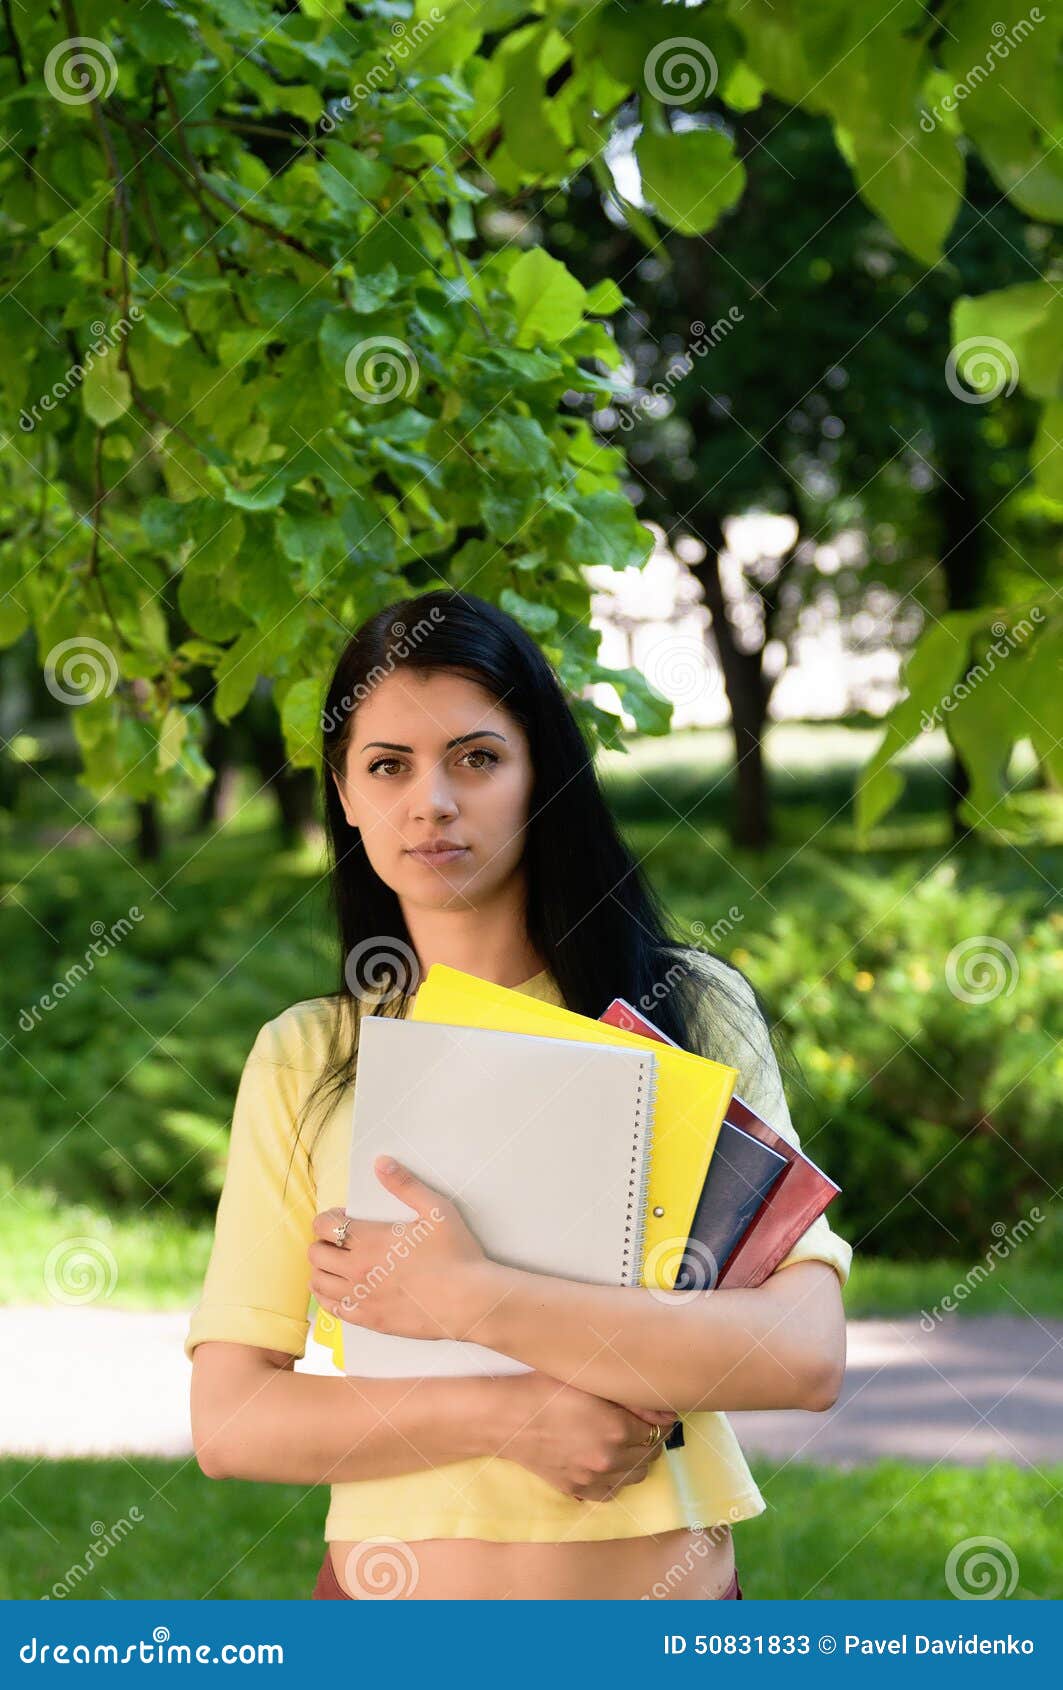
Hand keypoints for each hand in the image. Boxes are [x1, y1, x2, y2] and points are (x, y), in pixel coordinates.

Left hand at [307, 1156, 492, 1341]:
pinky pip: (332, 1310)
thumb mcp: (435, 1210)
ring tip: (337, 1264)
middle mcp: (357, 1269)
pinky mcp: (369, 1320)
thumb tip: (381, 1162)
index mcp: (369, 1240)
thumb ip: (405, 1184)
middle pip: (316, 1254)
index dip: (328, 1218)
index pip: (324, 1225)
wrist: (469, 1301)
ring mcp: (361, 1298)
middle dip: (322, 1242)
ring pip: (319, 1283)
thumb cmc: (456, 1254)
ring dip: (322, 1270)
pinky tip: (339, 1290)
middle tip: (339, 1241)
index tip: (342, 1218)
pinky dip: (328, 1297)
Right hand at [494, 1372, 678, 1501]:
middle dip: (650, 1440)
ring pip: (635, 1476)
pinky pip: (611, 1492)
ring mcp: (593, 1477)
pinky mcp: (577, 1489)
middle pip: (650, 1455)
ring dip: (636, 1460)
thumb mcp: (590, 1382)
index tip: (656, 1415)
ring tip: (625, 1443)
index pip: (658, 1431)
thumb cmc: (546, 1389)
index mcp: (618, 1428)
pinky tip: (608, 1463)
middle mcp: (610, 1458)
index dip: (659, 1421)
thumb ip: (632, 1400)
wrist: (508, 1417)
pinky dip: (616, 1480)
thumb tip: (667, 1413)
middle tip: (641, 1425)